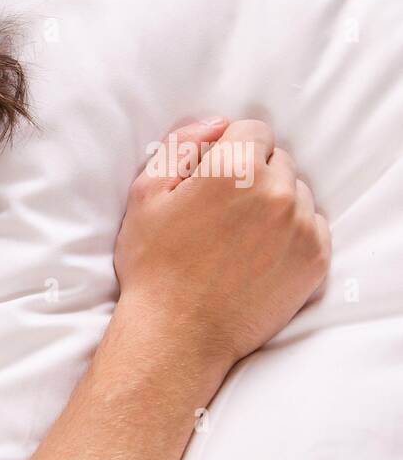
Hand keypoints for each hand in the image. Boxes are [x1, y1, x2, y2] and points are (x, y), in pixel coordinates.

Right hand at [113, 117, 330, 366]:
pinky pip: (312, 226)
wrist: (177, 333)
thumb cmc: (154, 266)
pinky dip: (290, 234)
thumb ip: (181, 145)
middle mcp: (277, 192)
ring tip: (238, 239)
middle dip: (251, 176)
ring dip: (273, 205)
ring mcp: (301, 227)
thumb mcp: (144, 195)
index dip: (227, 151)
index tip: (210, 180)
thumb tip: (217, 125)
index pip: (252, 130)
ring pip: (296, 193)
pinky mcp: (315, 258)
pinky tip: (257, 256)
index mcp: (234, 169)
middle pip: (277, 160)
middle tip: (219, 214)